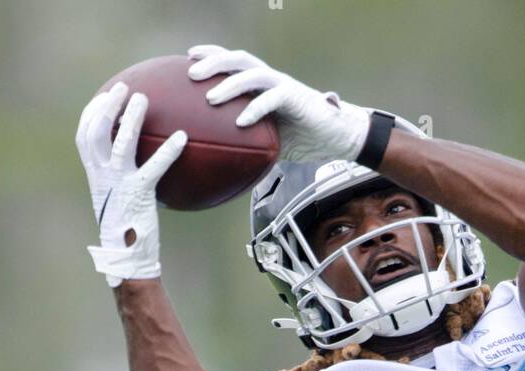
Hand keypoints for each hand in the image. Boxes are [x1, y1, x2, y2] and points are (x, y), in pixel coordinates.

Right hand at [75, 82, 186, 286]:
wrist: (128, 258)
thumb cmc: (127, 229)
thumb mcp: (120, 197)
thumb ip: (123, 176)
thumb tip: (140, 161)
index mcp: (95, 174)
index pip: (85, 135)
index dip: (92, 113)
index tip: (105, 95)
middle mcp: (103, 176)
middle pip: (96, 131)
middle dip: (107, 106)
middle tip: (124, 87)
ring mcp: (119, 184)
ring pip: (120, 143)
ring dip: (130, 119)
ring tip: (143, 100)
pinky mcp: (139, 195)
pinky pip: (154, 167)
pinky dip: (168, 152)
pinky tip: (182, 138)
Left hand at [187, 44, 369, 163]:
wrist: (337, 138)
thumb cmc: (304, 139)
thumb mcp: (269, 140)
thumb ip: (248, 141)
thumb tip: (222, 160)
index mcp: (262, 84)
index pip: (233, 63)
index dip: (211, 56)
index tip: (187, 59)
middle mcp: (271, 79)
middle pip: (237, 60)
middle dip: (213, 62)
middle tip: (190, 73)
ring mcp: (284, 86)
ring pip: (252, 73)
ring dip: (230, 84)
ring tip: (210, 97)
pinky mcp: (297, 97)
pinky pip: (273, 98)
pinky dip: (255, 108)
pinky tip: (241, 121)